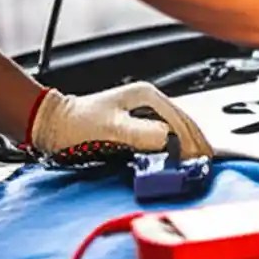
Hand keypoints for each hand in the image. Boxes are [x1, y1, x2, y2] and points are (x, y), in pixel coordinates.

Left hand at [26, 83, 211, 164]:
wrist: (51, 126)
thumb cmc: (75, 125)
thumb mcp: (111, 129)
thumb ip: (141, 134)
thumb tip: (169, 141)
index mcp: (146, 96)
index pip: (180, 120)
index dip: (192, 141)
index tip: (200, 159)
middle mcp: (147, 101)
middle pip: (183, 122)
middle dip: (197, 142)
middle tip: (207, 162)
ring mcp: (142, 111)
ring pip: (176, 128)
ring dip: (188, 144)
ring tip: (198, 161)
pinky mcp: (136, 124)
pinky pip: (165, 134)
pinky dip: (176, 146)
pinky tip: (180, 156)